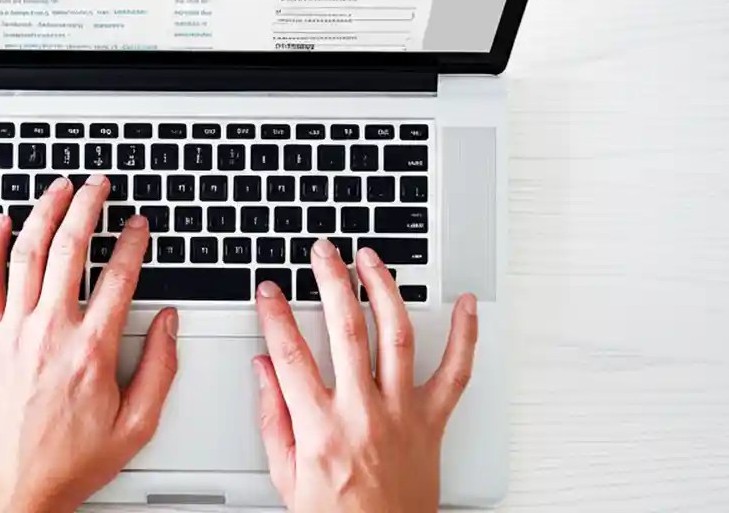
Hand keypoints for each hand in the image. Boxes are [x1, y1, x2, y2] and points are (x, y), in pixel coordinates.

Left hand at [0, 175, 178, 512]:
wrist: (16, 486)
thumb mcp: (137, 424)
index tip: (140, 225)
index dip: (133, 243)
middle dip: (89, 207)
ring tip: (59, 187)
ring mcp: (14, 332)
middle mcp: (51, 332)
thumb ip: (161, 369)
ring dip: (45, 212)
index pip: (119, 277)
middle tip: (100, 185)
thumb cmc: (73, 460)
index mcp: (92, 351)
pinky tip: (2, 222)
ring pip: (28, 254)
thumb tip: (171, 323)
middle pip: (71, 250)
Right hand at [254, 242, 477, 512]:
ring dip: (383, 290)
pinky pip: (456, 373)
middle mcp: (363, 413)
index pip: (291, 353)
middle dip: (331, 280)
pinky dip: (465, 336)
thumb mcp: (286, 475)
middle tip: (323, 252)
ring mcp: (402, 413)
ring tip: (372, 261)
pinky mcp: (433, 422)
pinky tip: (465, 306)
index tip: (268, 290)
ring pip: (396, 336)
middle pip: (346, 329)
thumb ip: (273, 418)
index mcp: (320, 427)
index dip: (275, 314)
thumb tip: (263, 370)